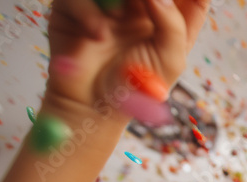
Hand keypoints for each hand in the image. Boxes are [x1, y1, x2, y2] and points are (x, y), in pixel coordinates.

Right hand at [45, 0, 209, 117]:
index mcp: (167, 17)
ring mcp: (106, 3)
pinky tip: (99, 35)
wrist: (93, 106)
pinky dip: (88, 12)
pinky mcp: (73, 7)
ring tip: (120, 15)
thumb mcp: (169, 60)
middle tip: (148, 4)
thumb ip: (173, 24)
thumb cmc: (135, 88)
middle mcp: (138, 5)